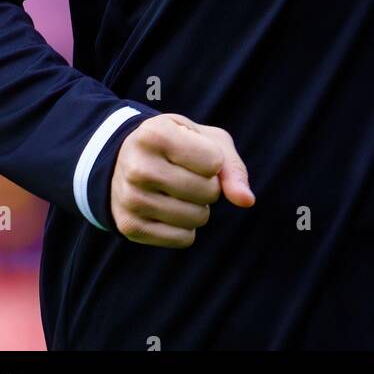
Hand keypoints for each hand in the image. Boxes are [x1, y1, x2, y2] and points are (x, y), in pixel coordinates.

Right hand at [111, 111, 254, 245]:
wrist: (127, 159)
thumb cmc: (177, 145)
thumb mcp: (206, 139)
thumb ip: (232, 167)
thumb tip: (247, 200)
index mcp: (155, 134)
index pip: (213, 162)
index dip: (214, 160)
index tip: (197, 153)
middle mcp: (137, 166)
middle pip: (207, 192)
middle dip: (210, 187)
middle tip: (190, 175)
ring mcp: (130, 198)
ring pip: (196, 219)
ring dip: (199, 209)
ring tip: (179, 192)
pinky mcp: (129, 226)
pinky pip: (182, 239)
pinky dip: (187, 228)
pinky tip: (169, 210)